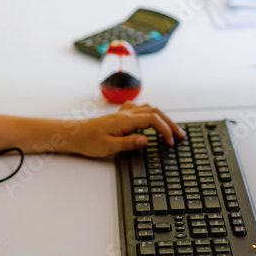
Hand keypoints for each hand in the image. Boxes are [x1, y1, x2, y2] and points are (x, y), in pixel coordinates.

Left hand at [64, 101, 184, 157]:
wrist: (74, 134)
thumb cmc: (89, 141)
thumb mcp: (109, 147)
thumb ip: (129, 143)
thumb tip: (147, 140)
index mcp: (125, 120)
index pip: (153, 120)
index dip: (165, 130)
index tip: (171, 142)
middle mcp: (126, 114)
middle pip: (155, 112)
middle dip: (170, 123)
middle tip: (180, 135)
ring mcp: (123, 114)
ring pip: (149, 109)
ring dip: (163, 117)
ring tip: (171, 129)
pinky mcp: (120, 116)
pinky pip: (139, 109)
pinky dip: (150, 113)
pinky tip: (151, 119)